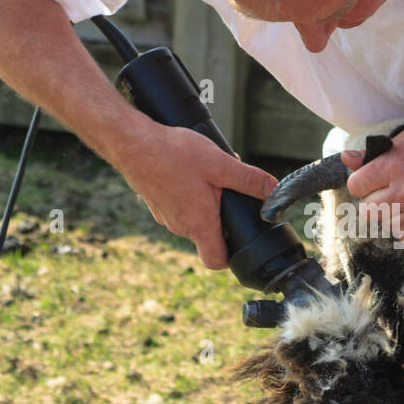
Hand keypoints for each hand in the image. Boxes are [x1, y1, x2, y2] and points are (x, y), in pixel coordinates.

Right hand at [114, 121, 277, 269]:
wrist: (130, 143)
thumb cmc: (171, 154)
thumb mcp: (220, 164)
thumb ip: (249, 180)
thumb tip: (273, 191)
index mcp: (199, 224)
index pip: (217, 261)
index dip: (232, 258)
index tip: (242, 242)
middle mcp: (180, 226)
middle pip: (208, 236)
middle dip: (222, 217)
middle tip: (227, 190)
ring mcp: (164, 216)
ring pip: (193, 218)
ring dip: (205, 203)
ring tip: (207, 174)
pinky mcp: (155, 203)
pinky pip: (178, 206)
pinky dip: (188, 194)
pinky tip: (188, 170)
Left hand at [340, 123, 403, 245]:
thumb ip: (376, 153)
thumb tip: (346, 159)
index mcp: (393, 165)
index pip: (356, 186)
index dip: (363, 183)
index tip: (372, 182)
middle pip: (368, 211)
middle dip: (376, 203)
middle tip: (392, 194)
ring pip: (387, 227)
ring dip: (394, 217)